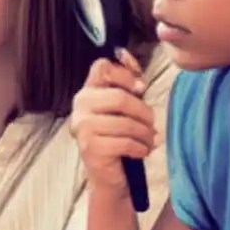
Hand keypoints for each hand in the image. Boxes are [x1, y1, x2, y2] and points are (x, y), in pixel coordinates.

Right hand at [69, 52, 155, 194]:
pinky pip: (126, 142)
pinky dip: (140, 148)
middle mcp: (79, 106)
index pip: (102, 67)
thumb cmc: (119, 137)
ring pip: (126, 123)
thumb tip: (125, 54)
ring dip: (145, 135)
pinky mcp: (90, 147)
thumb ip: (126, 82)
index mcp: (88, 92)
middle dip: (144, 113)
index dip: (125, 75)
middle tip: (150, 124)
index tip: (139, 90)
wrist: (109, 175)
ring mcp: (82, 127)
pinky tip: (139, 151)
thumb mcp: (125, 107)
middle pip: (120, 98)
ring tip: (147, 141)